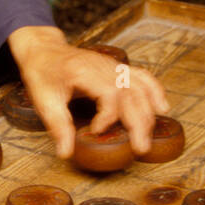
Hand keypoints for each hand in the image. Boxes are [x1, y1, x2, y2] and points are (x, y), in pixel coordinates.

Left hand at [7, 26, 169, 158]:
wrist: (44, 51)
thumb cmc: (43, 74)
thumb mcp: (44, 100)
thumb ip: (58, 126)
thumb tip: (66, 153)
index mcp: (84, 71)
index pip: (109, 92)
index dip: (108, 116)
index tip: (96, 131)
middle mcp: (103, 66)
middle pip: (130, 92)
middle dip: (138, 122)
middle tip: (140, 148)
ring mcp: (113, 66)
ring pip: (140, 87)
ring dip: (148, 113)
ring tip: (148, 137)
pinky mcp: (117, 69)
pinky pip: (142, 77)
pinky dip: (155, 91)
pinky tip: (162, 108)